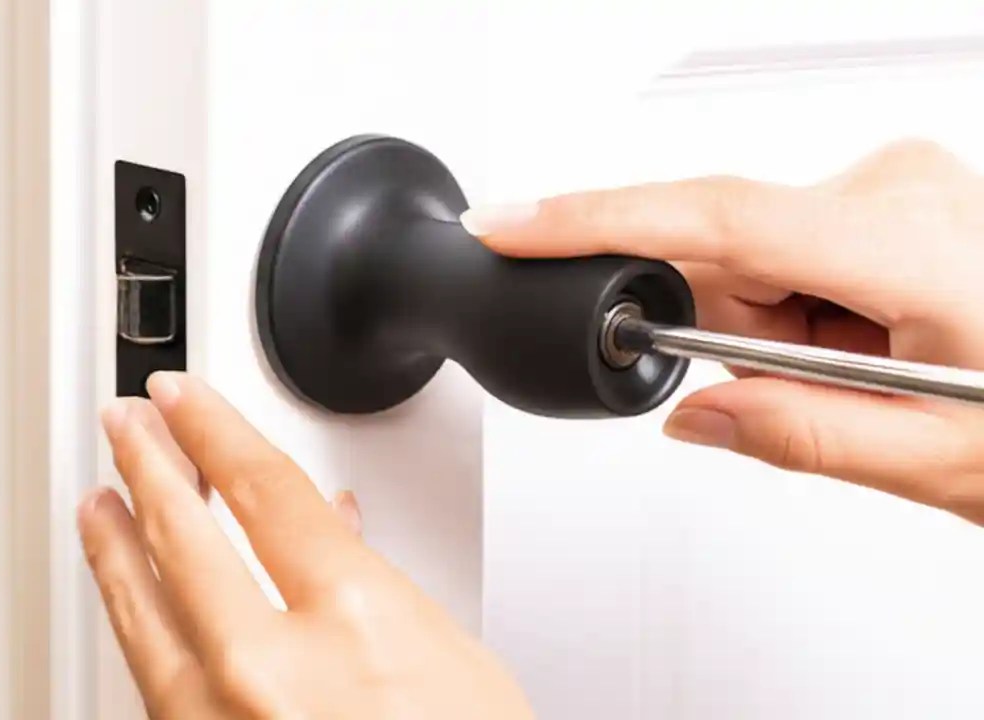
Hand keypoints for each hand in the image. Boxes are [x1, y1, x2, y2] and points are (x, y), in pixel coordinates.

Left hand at [78, 372, 533, 718]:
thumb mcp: (451, 663)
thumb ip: (376, 586)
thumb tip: (330, 526)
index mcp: (353, 626)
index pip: (264, 488)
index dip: (215, 428)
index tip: (186, 398)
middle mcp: (270, 672)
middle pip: (186, 533)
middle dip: (149, 465)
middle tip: (125, 426)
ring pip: (142, 609)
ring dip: (116, 545)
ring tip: (98, 502)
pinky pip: (150, 679)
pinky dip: (136, 625)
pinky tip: (131, 604)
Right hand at [462, 139, 983, 525]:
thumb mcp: (935, 460)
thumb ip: (796, 435)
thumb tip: (692, 413)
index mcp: (904, 243)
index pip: (710, 215)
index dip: (592, 219)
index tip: (506, 223)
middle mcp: (894, 188)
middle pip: (725, 249)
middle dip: (728, 330)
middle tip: (810, 387)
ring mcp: (892, 184)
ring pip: (752, 255)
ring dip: (772, 327)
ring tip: (861, 370)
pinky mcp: (882, 195)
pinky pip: (784, 246)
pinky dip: (793, 308)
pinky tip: (858, 342)